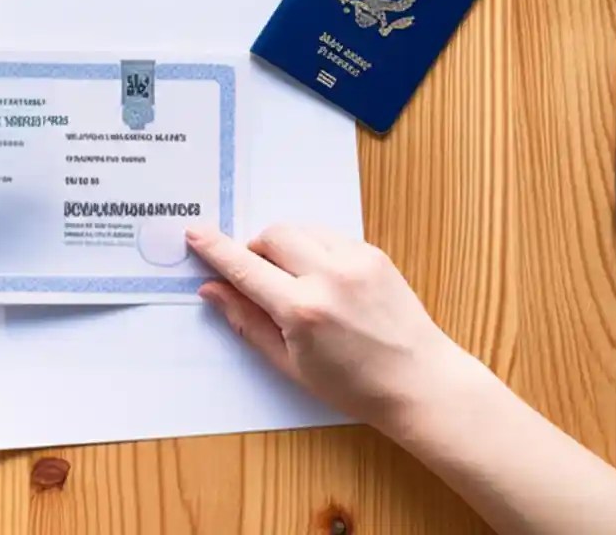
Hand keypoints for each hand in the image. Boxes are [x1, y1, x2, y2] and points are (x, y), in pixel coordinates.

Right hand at [186, 224, 473, 431]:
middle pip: (272, 236)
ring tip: (297, 283)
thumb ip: (246, 322)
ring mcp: (356, 260)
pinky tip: (326, 282)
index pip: (246, 268)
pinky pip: (329, 236)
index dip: (216, 249)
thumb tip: (212, 290)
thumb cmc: (353, 385)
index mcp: (302, 310)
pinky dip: (315, 251)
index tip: (196, 233)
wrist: (419, 381)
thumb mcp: (290, 364)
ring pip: (300, 230)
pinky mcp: (374, 254)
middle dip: (257, 251)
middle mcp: (329, 277)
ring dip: (286, 248)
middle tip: (261, 280)